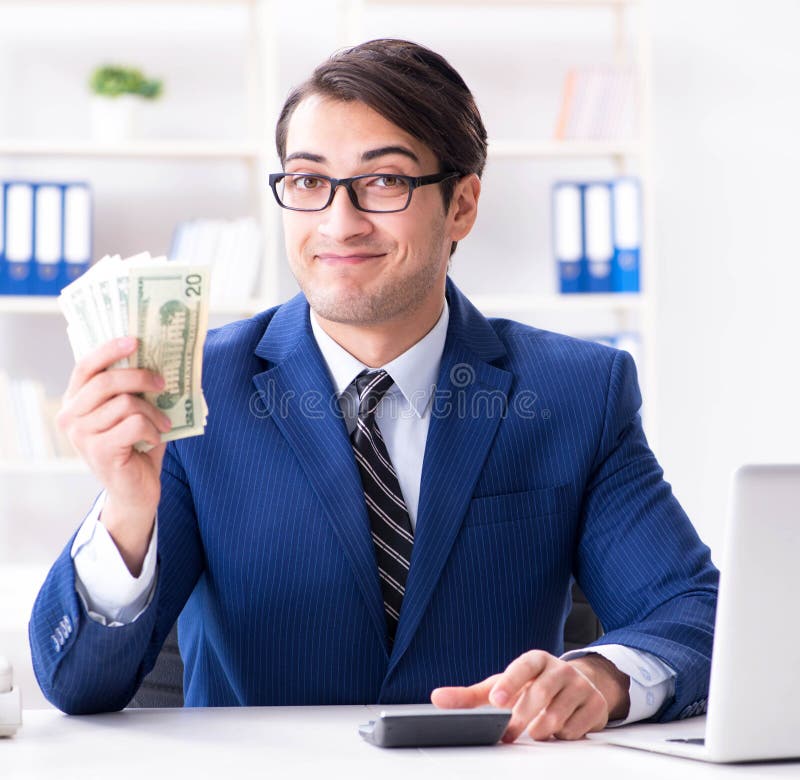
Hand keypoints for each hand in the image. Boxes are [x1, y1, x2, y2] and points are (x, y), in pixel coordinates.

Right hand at [55, 336, 171, 573]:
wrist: (135, 491)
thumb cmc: (136, 446)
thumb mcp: (132, 412)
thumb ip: (133, 388)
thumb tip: (157, 356)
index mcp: (76, 401)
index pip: (85, 366)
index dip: (109, 349)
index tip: (135, 341)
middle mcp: (71, 416)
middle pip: (108, 381)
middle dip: (142, 377)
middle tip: (163, 383)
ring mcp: (82, 435)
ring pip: (126, 403)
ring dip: (153, 412)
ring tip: (162, 423)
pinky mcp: (99, 451)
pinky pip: (134, 424)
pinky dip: (152, 430)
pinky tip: (153, 440)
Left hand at [431, 650, 629, 742]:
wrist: (578, 686)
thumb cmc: (532, 686)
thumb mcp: (502, 686)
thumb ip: (470, 696)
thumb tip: (437, 699)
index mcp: (535, 660)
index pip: (523, 667)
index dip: (510, 682)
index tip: (497, 700)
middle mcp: (560, 670)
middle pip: (540, 695)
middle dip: (521, 717)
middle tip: (507, 731)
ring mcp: (580, 687)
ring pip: (557, 716)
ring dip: (540, 729)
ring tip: (533, 730)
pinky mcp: (595, 707)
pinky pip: (574, 731)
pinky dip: (560, 736)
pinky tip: (556, 730)